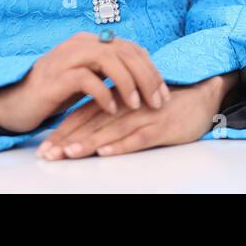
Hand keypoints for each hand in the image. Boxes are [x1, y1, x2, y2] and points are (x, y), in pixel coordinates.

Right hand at [0, 32, 169, 134]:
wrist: (12, 102)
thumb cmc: (50, 93)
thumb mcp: (85, 79)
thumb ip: (106, 72)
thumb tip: (140, 77)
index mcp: (90, 42)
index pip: (131, 48)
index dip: (151, 69)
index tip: (163, 93)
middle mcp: (81, 44)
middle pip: (126, 51)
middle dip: (147, 77)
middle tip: (158, 101)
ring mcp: (68, 58)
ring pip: (111, 60)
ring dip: (129, 83)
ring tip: (137, 105)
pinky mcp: (56, 76)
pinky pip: (88, 79)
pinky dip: (104, 94)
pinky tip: (112, 109)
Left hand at [37, 72, 235, 159]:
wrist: (202, 92)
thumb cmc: (164, 102)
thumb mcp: (134, 104)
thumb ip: (111, 111)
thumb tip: (84, 130)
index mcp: (116, 100)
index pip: (83, 115)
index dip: (62, 130)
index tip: (44, 146)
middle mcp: (126, 106)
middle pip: (90, 124)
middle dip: (66, 140)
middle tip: (46, 154)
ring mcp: (143, 116)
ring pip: (110, 130)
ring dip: (88, 142)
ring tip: (68, 153)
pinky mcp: (161, 127)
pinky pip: (138, 137)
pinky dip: (121, 145)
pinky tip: (106, 151)